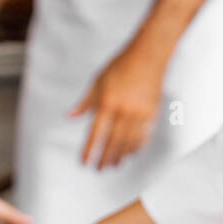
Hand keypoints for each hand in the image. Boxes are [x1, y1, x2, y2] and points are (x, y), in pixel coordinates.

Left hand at [72, 42, 166, 169]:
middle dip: (105, 158)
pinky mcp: (151, 112)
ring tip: (114, 164)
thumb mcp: (98, 80)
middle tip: (100, 169)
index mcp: (107, 102)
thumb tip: (71, 116)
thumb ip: (85, 102)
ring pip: (128, 142)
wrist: (148, 54)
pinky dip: (136, 147)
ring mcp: (138, 112)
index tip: (84, 162)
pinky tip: (131, 154)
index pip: (95, 133)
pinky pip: (143, 135)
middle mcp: (123, 110)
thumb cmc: (122, 65)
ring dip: (120, 156)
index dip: (89, 150)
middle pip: (112, 142)